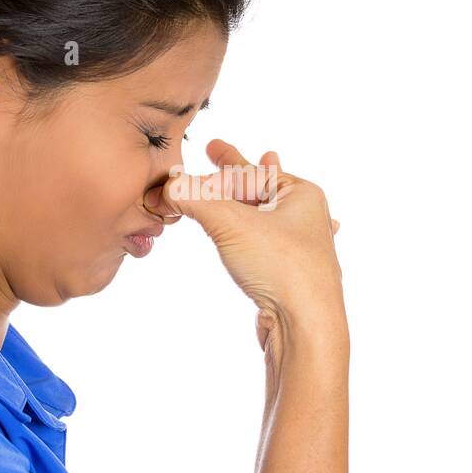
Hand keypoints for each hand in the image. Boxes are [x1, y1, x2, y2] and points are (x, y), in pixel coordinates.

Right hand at [142, 139, 342, 348]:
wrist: (306, 326)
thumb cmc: (280, 266)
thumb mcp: (229, 222)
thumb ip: (194, 199)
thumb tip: (165, 188)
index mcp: (301, 194)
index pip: (250, 171)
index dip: (225, 160)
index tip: (211, 146)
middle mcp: (305, 218)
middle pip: (260, 189)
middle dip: (237, 174)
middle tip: (218, 153)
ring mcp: (300, 248)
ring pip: (264, 218)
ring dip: (248, 202)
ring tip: (252, 178)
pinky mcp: (289, 276)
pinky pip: (267, 244)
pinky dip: (257, 234)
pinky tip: (267, 233)